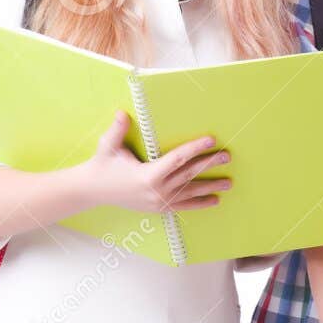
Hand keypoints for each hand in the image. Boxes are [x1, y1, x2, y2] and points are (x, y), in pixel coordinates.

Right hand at [86, 112, 231, 211]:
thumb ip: (117, 130)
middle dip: (209, 165)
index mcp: (147, 175)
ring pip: (190, 192)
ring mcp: (159, 202)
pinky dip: (199, 203)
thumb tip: (122, 113)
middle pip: (189, 175)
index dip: (196, 148)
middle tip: (227, 156)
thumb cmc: (102, 165)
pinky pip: (183, 207)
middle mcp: (157, 191)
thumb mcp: (108, 146)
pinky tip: (215, 200)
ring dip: (210, 187)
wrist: (93, 190)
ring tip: (229, 182)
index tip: (211, 140)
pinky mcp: (158, 209)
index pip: (178, 159)